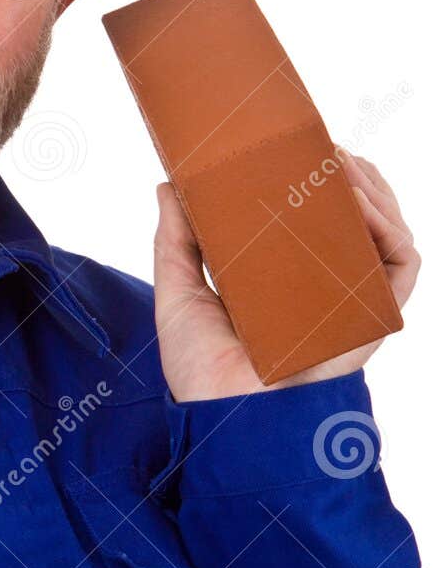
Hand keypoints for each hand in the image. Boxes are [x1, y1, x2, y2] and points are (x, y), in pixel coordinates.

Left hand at [153, 148, 420, 401]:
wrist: (222, 420)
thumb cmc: (202, 374)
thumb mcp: (180, 293)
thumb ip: (175, 241)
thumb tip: (168, 184)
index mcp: (287, 284)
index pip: (316, 223)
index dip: (320, 182)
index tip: (301, 146)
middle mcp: (326, 293)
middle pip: (358, 222)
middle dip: (351, 176)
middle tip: (324, 147)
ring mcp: (352, 306)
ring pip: (384, 235)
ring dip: (372, 190)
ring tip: (342, 161)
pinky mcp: (370, 322)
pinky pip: (399, 266)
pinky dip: (389, 228)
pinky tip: (359, 199)